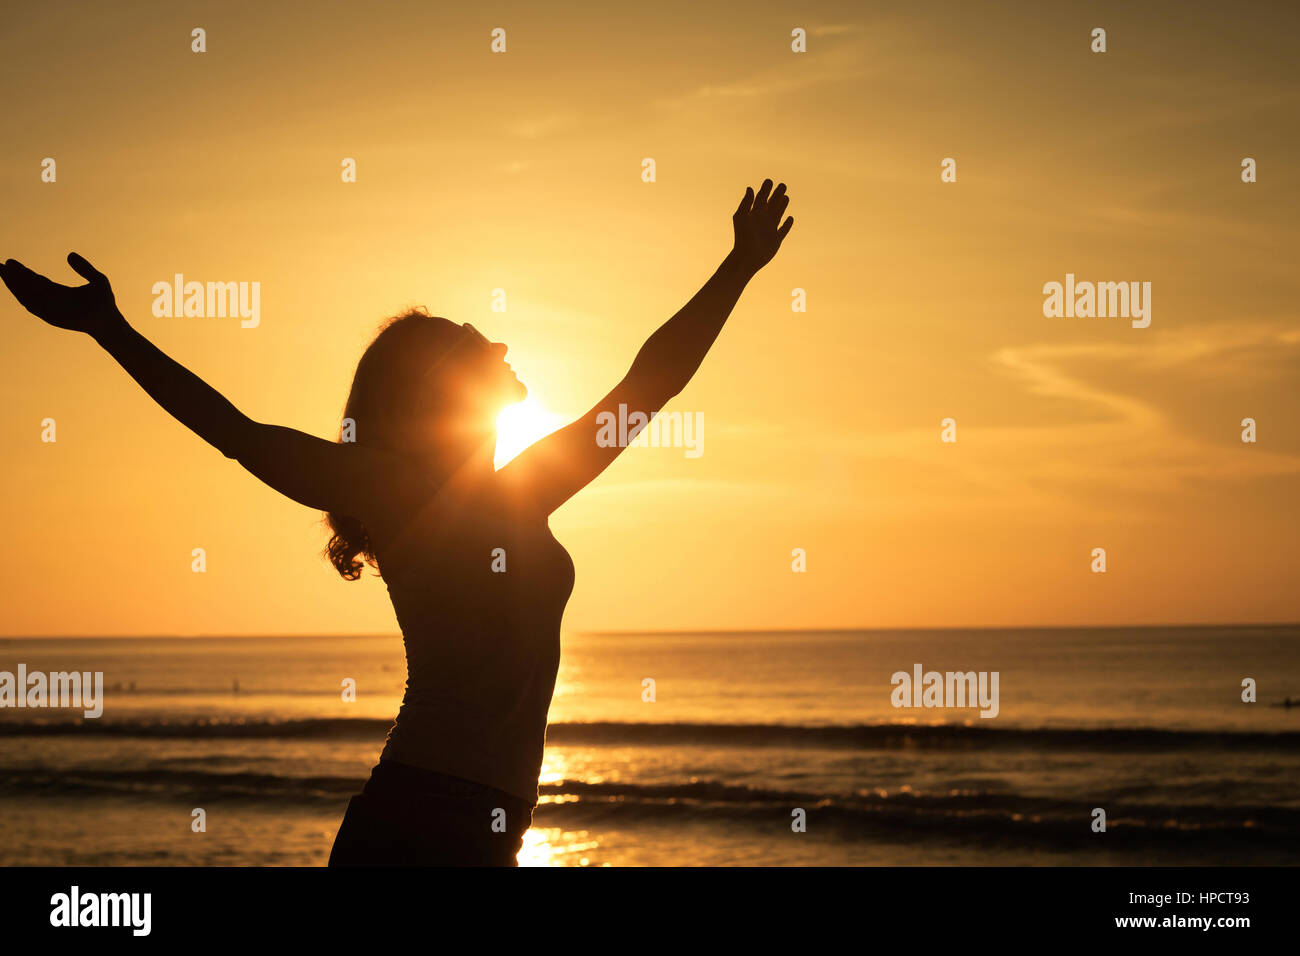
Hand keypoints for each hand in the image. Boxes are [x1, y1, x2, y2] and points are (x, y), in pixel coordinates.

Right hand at [0, 253, 124, 337]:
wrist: (109, 322)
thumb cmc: (105, 303)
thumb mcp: (98, 280)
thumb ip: (85, 268)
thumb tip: (70, 254)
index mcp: (59, 291)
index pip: (37, 280)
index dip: (22, 272)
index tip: (10, 262)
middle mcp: (52, 300)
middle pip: (29, 287)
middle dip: (14, 277)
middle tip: (2, 265)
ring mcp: (52, 309)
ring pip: (28, 296)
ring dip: (16, 286)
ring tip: (4, 273)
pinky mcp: (52, 317)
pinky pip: (34, 306)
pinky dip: (24, 298)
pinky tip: (15, 288)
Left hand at [729, 179, 792, 273]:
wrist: (747, 257)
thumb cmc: (742, 237)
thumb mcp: (741, 217)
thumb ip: (746, 203)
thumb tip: (750, 188)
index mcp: (754, 214)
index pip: (761, 198)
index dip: (765, 189)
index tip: (769, 181)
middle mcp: (762, 220)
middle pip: (772, 204)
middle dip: (777, 195)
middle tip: (783, 185)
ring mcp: (770, 230)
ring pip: (778, 214)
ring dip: (782, 206)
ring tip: (786, 197)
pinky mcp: (776, 239)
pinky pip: (783, 230)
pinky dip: (787, 224)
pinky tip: (790, 218)